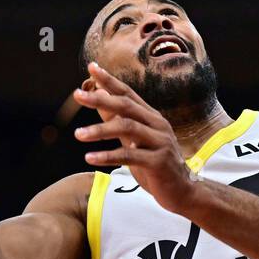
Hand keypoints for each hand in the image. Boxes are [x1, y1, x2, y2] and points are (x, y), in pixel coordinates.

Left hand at [73, 63, 196, 214]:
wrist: (182, 191)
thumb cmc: (155, 164)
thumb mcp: (134, 141)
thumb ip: (117, 121)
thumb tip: (98, 98)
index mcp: (151, 117)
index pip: (128, 93)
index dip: (110, 80)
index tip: (92, 67)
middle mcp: (157, 125)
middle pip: (126, 106)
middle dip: (100, 99)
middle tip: (77, 95)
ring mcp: (160, 142)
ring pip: (127, 128)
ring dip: (100, 130)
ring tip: (78, 135)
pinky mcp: (158, 162)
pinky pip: (130, 155)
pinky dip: (108, 156)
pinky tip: (90, 158)